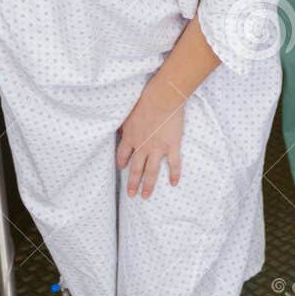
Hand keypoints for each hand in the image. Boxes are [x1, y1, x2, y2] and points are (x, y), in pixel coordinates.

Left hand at [116, 84, 183, 198]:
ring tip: (145, 196)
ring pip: (151, 171)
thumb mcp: (128, 113)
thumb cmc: (145, 101)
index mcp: (130, 138)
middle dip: (132, 183)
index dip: (122, 162)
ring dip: (148, 185)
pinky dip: (174, 174)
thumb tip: (120, 130)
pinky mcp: (172, 146)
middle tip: (131, 194)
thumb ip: (125, 125)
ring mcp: (157, 148)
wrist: (161, 100)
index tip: (122, 168)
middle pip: (135, 169)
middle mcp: (142, 147)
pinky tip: (173, 183)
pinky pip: (173, 164)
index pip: (123, 154)